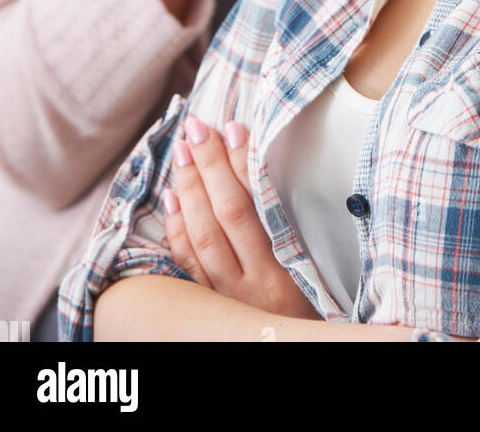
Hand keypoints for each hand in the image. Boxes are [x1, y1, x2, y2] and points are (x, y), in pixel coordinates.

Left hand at [164, 115, 321, 320]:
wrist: (288, 351)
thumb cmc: (304, 311)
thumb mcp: (308, 271)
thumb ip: (285, 228)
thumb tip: (257, 166)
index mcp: (286, 268)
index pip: (259, 205)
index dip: (244, 163)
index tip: (232, 128)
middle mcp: (255, 282)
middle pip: (227, 214)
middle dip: (210, 166)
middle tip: (197, 129)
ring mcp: (226, 297)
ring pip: (202, 236)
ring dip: (190, 189)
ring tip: (183, 152)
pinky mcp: (206, 307)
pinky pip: (186, 264)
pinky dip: (176, 228)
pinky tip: (172, 197)